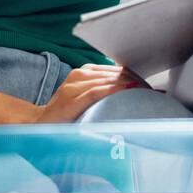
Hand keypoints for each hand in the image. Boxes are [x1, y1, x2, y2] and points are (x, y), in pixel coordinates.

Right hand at [31, 64, 148, 122]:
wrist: (40, 123)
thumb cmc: (66, 112)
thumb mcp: (86, 96)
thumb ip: (103, 90)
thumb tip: (132, 91)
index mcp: (85, 71)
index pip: (116, 70)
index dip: (135, 76)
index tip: (150, 86)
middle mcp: (79, 74)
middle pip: (114, 74)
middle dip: (135, 81)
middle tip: (152, 91)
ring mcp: (73, 86)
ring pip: (107, 80)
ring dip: (128, 85)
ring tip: (145, 91)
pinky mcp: (71, 99)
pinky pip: (94, 92)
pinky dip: (111, 90)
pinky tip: (125, 91)